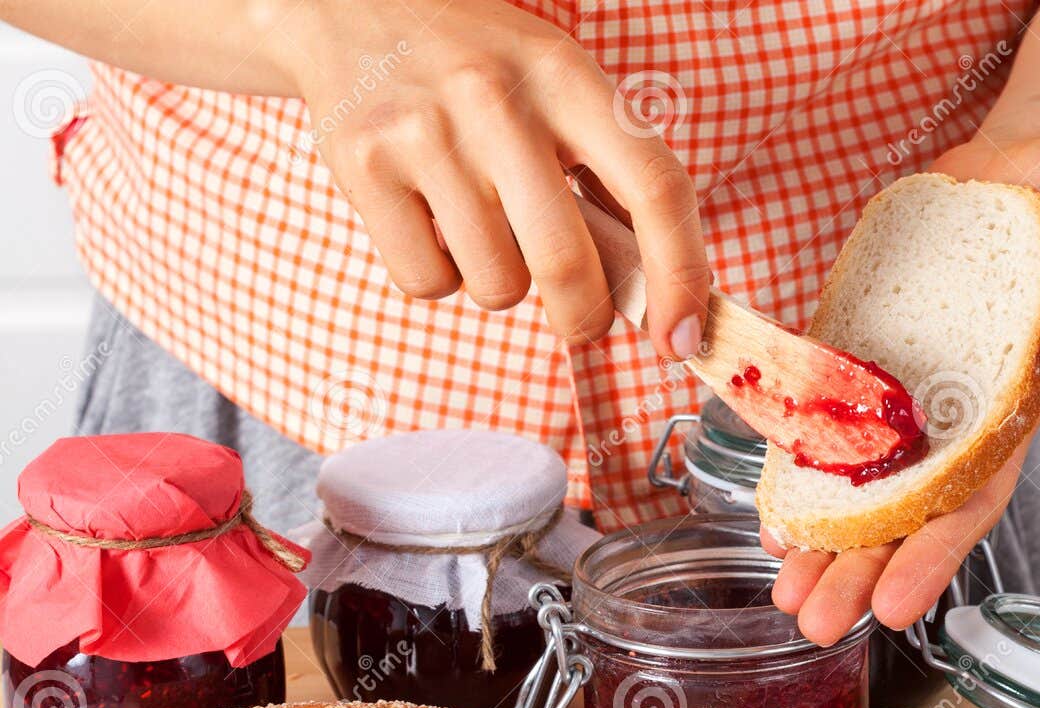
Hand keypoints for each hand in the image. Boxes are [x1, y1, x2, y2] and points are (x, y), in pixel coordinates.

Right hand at [273, 0, 709, 356]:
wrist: (351, 5)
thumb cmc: (481, 66)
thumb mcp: (558, 87)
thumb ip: (608, 174)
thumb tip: (659, 289)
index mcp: (566, 78)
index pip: (654, 188)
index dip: (680, 275)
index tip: (682, 336)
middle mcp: (496, 101)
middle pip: (567, 263)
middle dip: (585, 317)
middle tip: (582, 317)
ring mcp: (424, 133)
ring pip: (496, 285)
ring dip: (502, 285)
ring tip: (485, 229)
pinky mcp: (362, 165)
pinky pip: (427, 283)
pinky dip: (440, 277)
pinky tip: (435, 225)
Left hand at [767, 130, 1039, 643]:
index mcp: (1017, 410)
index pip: (973, 498)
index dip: (933, 554)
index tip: (896, 609)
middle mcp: (956, 412)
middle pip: (902, 508)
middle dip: (858, 569)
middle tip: (812, 623)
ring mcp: (909, 382)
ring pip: (856, 474)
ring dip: (819, 535)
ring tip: (781, 588)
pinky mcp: (871, 340)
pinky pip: (826, 406)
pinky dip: (796, 454)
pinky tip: (769, 505)